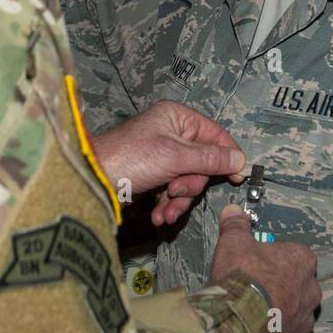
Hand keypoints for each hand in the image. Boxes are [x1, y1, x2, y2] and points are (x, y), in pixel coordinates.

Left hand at [89, 100, 244, 224]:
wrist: (92, 180)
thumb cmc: (131, 159)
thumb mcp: (175, 157)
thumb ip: (210, 159)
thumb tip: (240, 159)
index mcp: (177, 117)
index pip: (215, 134)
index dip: (227, 156)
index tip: (238, 178)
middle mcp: (170, 132)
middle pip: (201, 162)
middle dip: (191, 184)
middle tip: (176, 191)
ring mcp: (160, 154)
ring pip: (187, 179)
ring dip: (179, 199)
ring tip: (166, 211)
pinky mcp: (151, 173)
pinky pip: (171, 189)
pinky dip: (167, 204)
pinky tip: (158, 216)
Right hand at [209, 205, 319, 332]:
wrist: (240, 322)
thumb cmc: (243, 278)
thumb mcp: (234, 243)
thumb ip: (236, 225)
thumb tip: (233, 211)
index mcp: (302, 260)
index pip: (294, 253)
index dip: (275, 256)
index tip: (259, 259)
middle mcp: (311, 289)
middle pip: (298, 281)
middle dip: (280, 283)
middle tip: (256, 284)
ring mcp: (305, 317)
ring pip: (295, 308)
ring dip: (280, 307)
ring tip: (254, 308)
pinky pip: (288, 331)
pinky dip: (276, 329)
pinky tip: (258, 325)